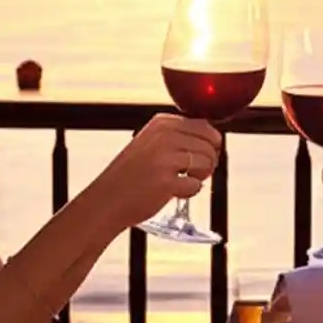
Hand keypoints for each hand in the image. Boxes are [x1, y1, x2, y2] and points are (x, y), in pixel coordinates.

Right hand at [90, 114, 221, 227]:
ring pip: (207, 163)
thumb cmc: (131, 175)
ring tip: (183, 182)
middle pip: (210, 144)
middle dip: (209, 161)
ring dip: (201, 176)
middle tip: (195, 173)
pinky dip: (190, 192)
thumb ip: (178, 136)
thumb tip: (215, 138)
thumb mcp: (151, 142)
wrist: (106, 200)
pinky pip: (197, 185)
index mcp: (161, 123)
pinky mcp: (166, 182)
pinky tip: (174, 193)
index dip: (210, 144)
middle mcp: (164, 136)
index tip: (201, 156)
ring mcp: (165, 158)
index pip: (204, 126)